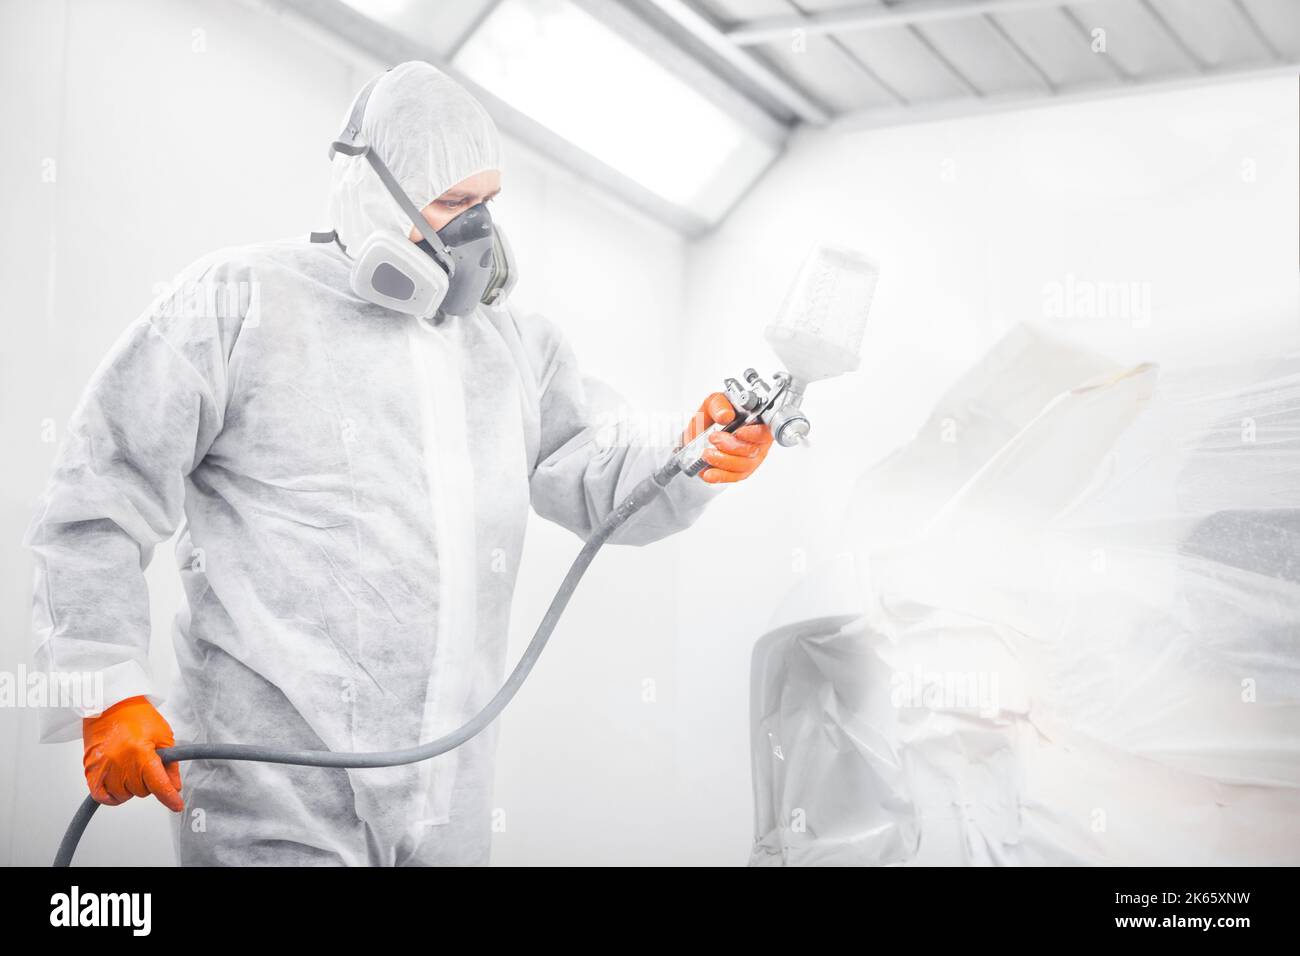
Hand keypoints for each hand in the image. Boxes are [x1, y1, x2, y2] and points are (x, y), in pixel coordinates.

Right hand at [82, 695, 183, 811]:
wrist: (110, 705)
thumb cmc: (138, 716)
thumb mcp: (163, 736)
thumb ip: (170, 764)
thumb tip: (175, 787)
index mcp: (140, 753)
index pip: (158, 784)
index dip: (169, 797)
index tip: (176, 806)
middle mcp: (119, 763)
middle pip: (142, 791)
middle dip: (149, 782)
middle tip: (147, 763)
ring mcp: (102, 768)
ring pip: (124, 795)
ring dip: (131, 787)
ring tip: (132, 767)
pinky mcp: (90, 770)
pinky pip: (102, 796)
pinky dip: (112, 796)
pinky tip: (119, 785)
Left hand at [682, 393, 772, 483]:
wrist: (701, 432)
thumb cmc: (714, 416)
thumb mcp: (713, 402)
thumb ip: (719, 405)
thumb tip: (725, 416)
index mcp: (758, 423)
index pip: (764, 431)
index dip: (754, 434)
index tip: (738, 432)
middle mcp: (758, 442)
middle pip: (753, 451)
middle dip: (731, 446)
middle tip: (714, 438)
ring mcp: (750, 458)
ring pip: (744, 466)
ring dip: (723, 460)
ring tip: (707, 454)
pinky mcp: (740, 471)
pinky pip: (734, 477)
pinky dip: (720, 476)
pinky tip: (709, 473)